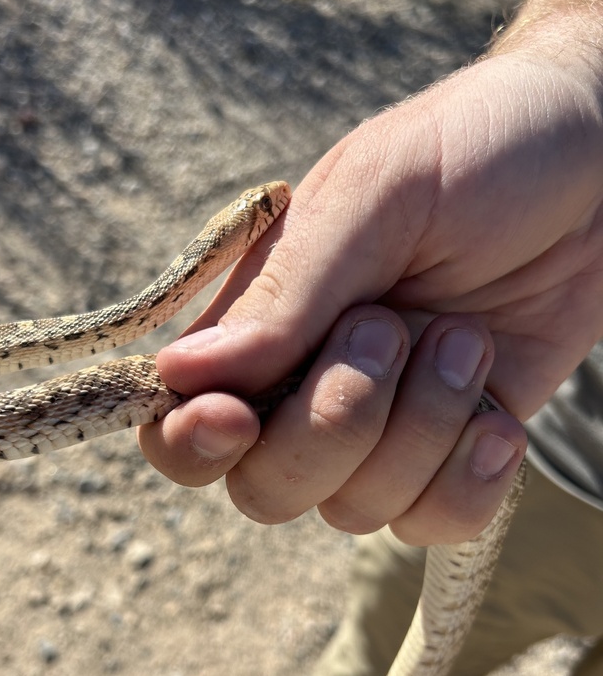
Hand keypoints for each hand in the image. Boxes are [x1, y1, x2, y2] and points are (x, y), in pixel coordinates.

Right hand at [140, 0, 602, 544]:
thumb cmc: (481, 150)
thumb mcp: (379, 193)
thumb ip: (287, 290)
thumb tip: (181, 374)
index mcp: (260, 320)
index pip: (177, 419)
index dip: (190, 441)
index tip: (237, 417)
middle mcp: (305, 384)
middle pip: (264, 488)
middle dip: (335, 425)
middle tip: (394, 329)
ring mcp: (381, 428)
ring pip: (354, 510)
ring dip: (421, 430)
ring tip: (467, 338)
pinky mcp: (450, 453)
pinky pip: (429, 525)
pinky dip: (466, 483)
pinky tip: (499, 419)